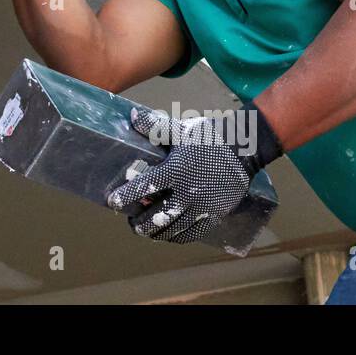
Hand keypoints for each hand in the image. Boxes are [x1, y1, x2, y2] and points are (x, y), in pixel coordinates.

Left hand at [105, 106, 253, 245]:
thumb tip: (131, 116)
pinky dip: (177, 238)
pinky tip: (168, 236)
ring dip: (155, 233)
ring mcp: (202, 207)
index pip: (145, 186)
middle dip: (140, 222)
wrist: (243, 150)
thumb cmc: (208, 139)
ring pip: (173, 229)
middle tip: (131, 221)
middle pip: (157, 216)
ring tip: (144, 231)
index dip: (126, 196)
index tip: (113, 202)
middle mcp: (188, 192)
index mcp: (176, 170)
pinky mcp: (214, 216)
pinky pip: (192, 234)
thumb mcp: (180, 130)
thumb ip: (155, 126)